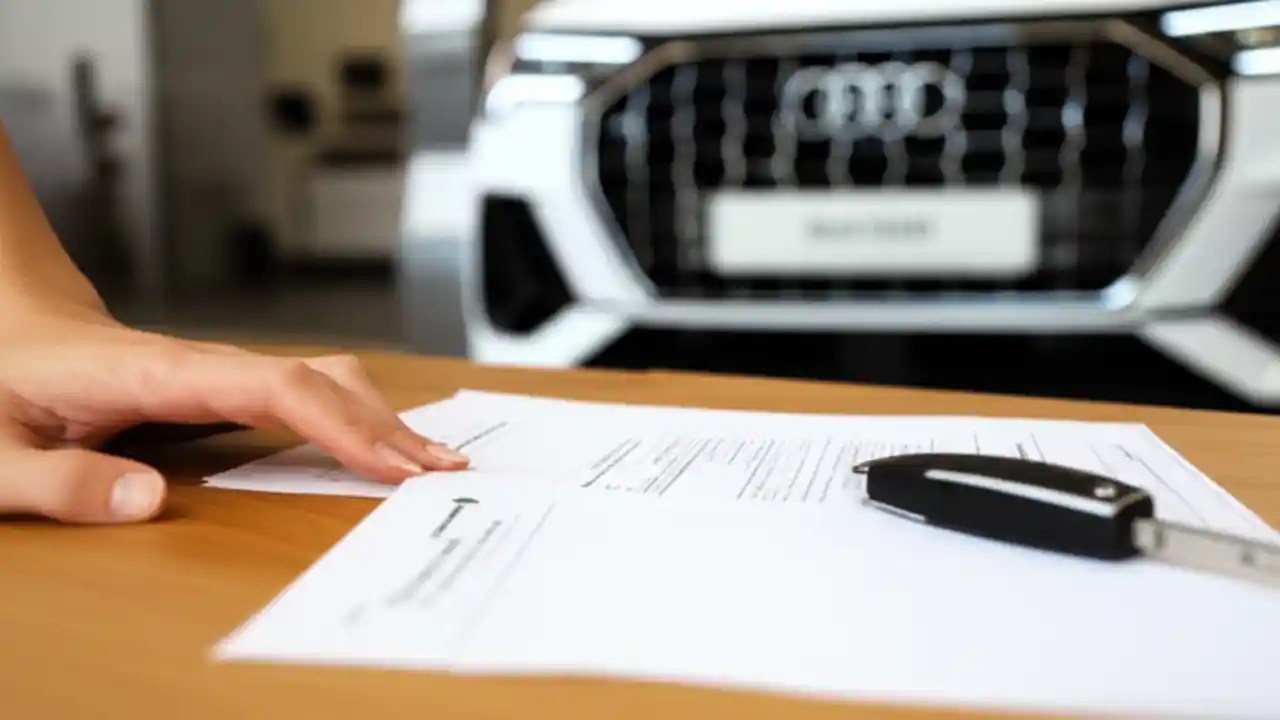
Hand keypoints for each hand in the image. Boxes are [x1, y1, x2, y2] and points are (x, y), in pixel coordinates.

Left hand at [0, 308, 468, 524]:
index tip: (391, 464)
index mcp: (160, 373)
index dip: (341, 423)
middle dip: (387, 425)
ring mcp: (219, 371)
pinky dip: (353, 415)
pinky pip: (304, 392)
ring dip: (379, 417)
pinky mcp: (223, 385)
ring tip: (426, 461)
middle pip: (321, 378)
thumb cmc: (0, 387)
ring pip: (322, 378)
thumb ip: (61, 485)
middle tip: (442, 471)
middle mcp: (204, 365)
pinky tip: (375, 443)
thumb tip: (151, 503)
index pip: (277, 386)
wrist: (5, 330)